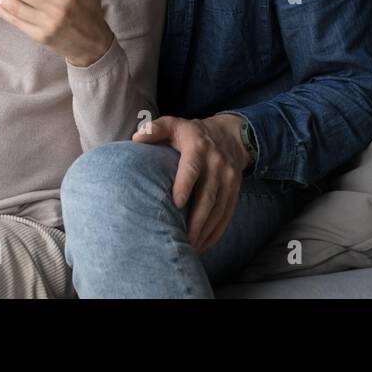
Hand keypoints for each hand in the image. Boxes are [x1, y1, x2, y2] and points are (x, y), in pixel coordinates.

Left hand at [132, 114, 247, 251]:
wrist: (229, 135)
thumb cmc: (191, 133)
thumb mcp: (174, 125)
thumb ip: (155, 130)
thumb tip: (137, 138)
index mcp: (198, 147)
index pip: (191, 168)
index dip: (185, 185)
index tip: (176, 203)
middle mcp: (216, 163)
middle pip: (208, 194)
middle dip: (196, 219)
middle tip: (183, 238)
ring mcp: (228, 178)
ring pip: (219, 208)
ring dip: (206, 229)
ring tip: (191, 246)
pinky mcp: (235, 190)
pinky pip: (227, 214)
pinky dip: (217, 231)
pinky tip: (204, 244)